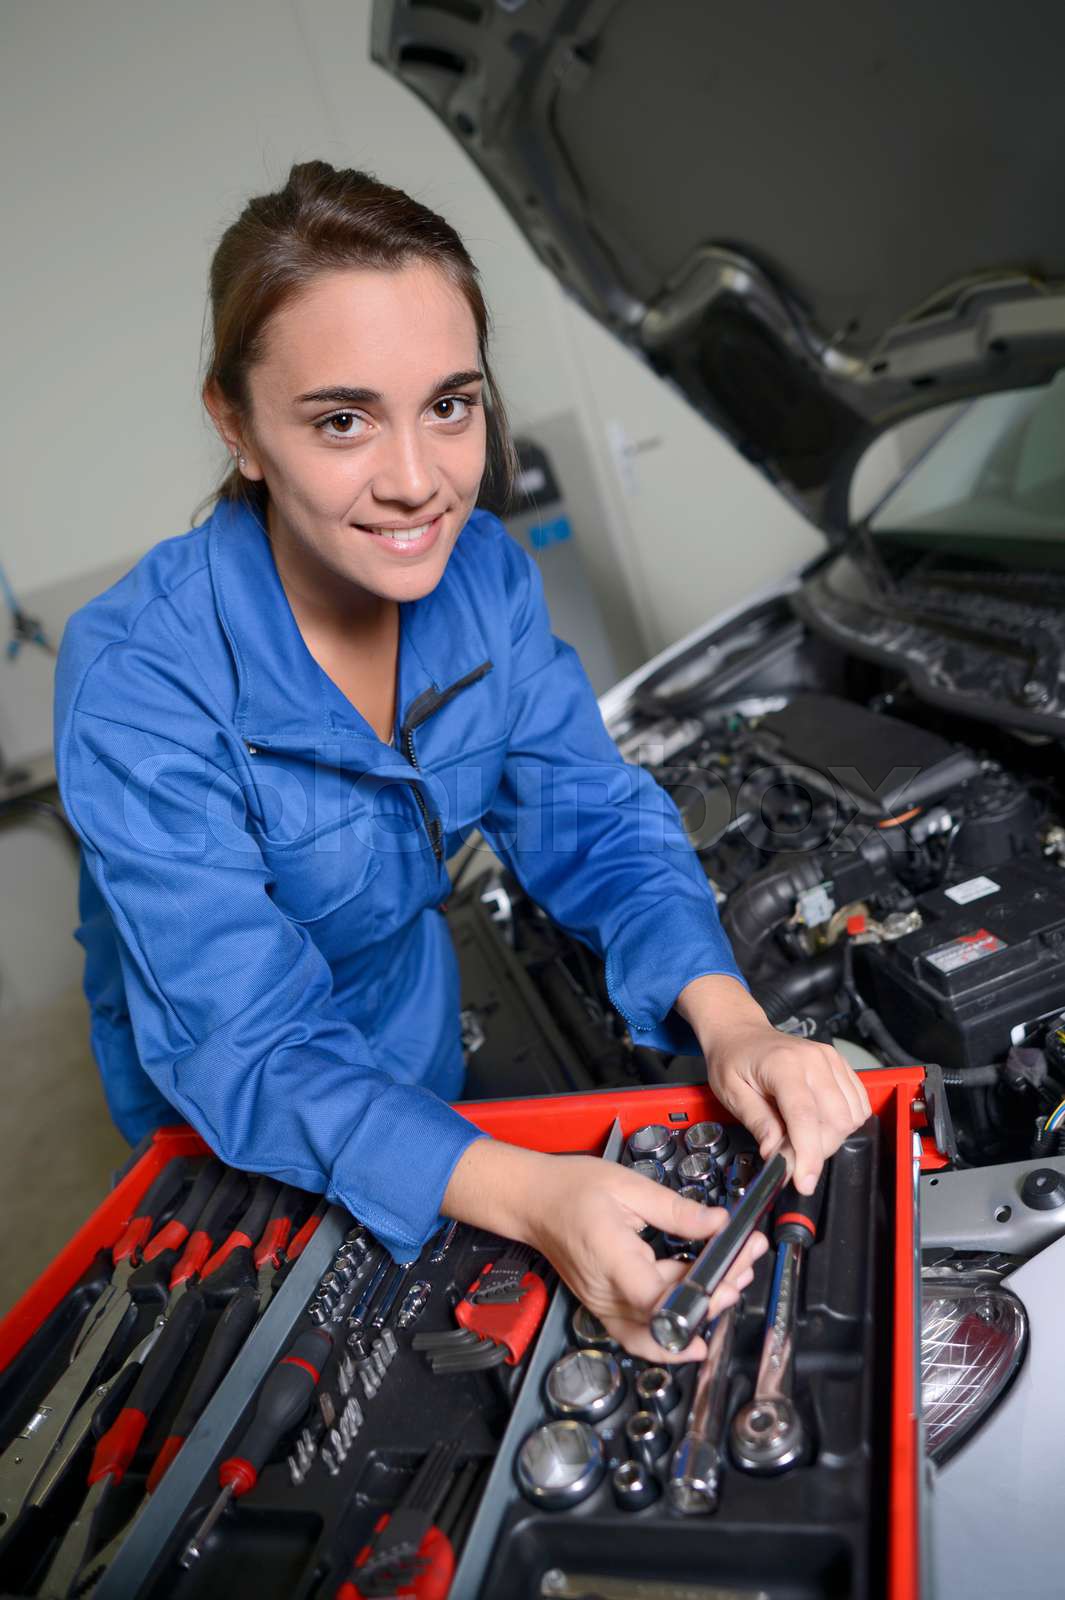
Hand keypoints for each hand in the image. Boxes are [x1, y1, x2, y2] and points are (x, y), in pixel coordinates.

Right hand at [442, 1142, 766, 1361]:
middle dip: (715, 1293)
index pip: (655, 1298)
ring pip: (659, 1327)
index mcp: (610, 1256)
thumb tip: (719, 1223)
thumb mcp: (629, 1187)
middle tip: (746, 1263)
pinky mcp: (606, 1306)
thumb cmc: (571, 1188)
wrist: (532, 1201)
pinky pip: (643, 1330)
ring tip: (734, 1278)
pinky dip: (673, 1329)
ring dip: (700, 1309)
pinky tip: (699, 1325)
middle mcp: (605, 1291)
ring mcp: (604, 1304)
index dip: (696, 1298)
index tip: (730, 1275)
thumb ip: (677, 1210)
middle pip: (667, 1314)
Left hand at [677, 974, 871, 1194]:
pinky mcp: (840, 1064)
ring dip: (831, 1138)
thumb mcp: (731, 1093)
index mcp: (783, 1065)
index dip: (808, 1155)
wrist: (741, 1032)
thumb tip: (776, 1155)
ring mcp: (831, 1060)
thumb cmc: (733, 1060)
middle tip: (790, 1154)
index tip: (804, 1182)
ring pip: (851, 1117)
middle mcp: (814, 1060)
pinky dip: (844, 1122)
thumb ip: (758, 1123)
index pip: (805, 1117)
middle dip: (817, 1149)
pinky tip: (819, 1121)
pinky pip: (858, 1104)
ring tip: (801, 1133)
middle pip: (835, 1121)